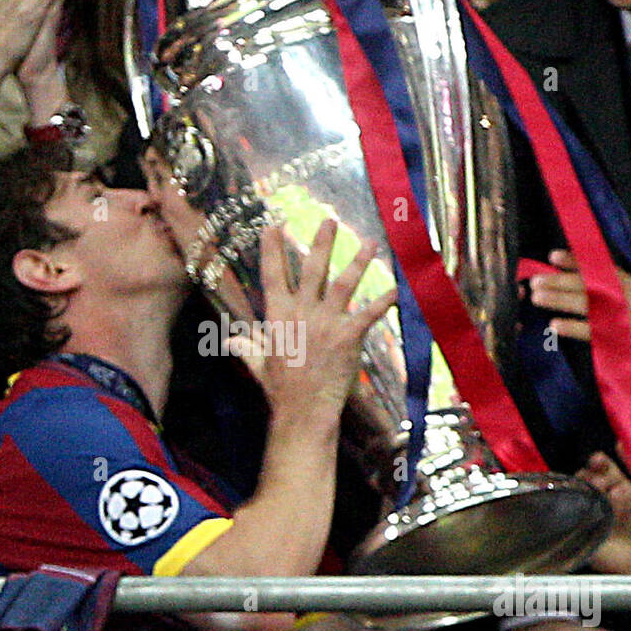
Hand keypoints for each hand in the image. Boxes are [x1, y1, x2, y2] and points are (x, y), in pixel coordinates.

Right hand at [256, 220, 396, 428]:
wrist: (302, 409)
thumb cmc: (280, 388)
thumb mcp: (258, 364)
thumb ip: (247, 347)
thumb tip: (233, 340)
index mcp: (278, 315)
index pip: (273, 274)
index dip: (273, 248)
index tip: (274, 225)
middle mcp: (302, 311)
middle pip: (312, 268)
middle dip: (322, 243)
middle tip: (330, 221)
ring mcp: (326, 322)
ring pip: (344, 283)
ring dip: (358, 261)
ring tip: (371, 243)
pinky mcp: (348, 336)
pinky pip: (369, 314)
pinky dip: (384, 301)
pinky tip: (398, 288)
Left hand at [529, 249, 630, 394]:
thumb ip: (627, 296)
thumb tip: (595, 286)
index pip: (603, 269)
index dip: (577, 262)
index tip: (553, 256)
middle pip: (590, 285)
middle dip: (560, 281)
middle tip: (535, 279)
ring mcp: (629, 321)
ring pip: (587, 305)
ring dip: (559, 300)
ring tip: (536, 297)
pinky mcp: (624, 343)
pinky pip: (593, 333)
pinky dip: (573, 328)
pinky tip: (555, 325)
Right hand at [578, 449, 630, 576]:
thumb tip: (620, 442)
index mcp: (617, 488)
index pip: (601, 469)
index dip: (598, 462)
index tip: (598, 458)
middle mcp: (601, 499)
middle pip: (586, 479)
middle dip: (590, 474)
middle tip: (599, 479)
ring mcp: (589, 514)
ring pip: (578, 492)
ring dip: (586, 489)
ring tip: (600, 493)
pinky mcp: (580, 530)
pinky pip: (568, 513)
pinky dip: (572, 506)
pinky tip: (586, 505)